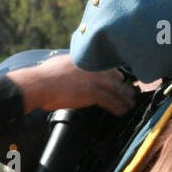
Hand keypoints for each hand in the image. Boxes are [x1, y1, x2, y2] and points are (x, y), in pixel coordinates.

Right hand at [6, 54, 135, 114]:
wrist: (40, 83)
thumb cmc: (44, 76)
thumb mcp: (60, 63)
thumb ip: (70, 64)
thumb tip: (67, 65)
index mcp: (86, 59)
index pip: (107, 66)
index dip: (116, 75)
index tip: (121, 80)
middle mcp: (93, 67)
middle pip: (116, 78)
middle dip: (125, 87)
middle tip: (131, 94)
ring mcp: (94, 80)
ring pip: (116, 90)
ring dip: (125, 99)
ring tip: (130, 105)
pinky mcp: (93, 93)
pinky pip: (111, 101)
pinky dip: (118, 107)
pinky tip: (121, 112)